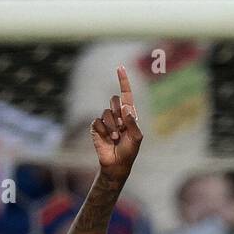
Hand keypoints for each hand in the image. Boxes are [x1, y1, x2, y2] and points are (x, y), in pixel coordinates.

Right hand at [91, 65, 142, 183]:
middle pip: (113, 100)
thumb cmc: (129, 152)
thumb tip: (126, 107)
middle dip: (118, 113)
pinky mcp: (96, 127)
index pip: (125, 95)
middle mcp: (117, 115)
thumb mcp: (136, 137)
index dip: (123, 81)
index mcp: (128, 115)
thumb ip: (132, 122)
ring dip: (112, 127)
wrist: (117, 164)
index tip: (120, 68)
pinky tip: (107, 139)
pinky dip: (104, 131)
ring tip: (115, 138)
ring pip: (106, 113)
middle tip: (121, 128)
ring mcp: (106, 121)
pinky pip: (98, 122)